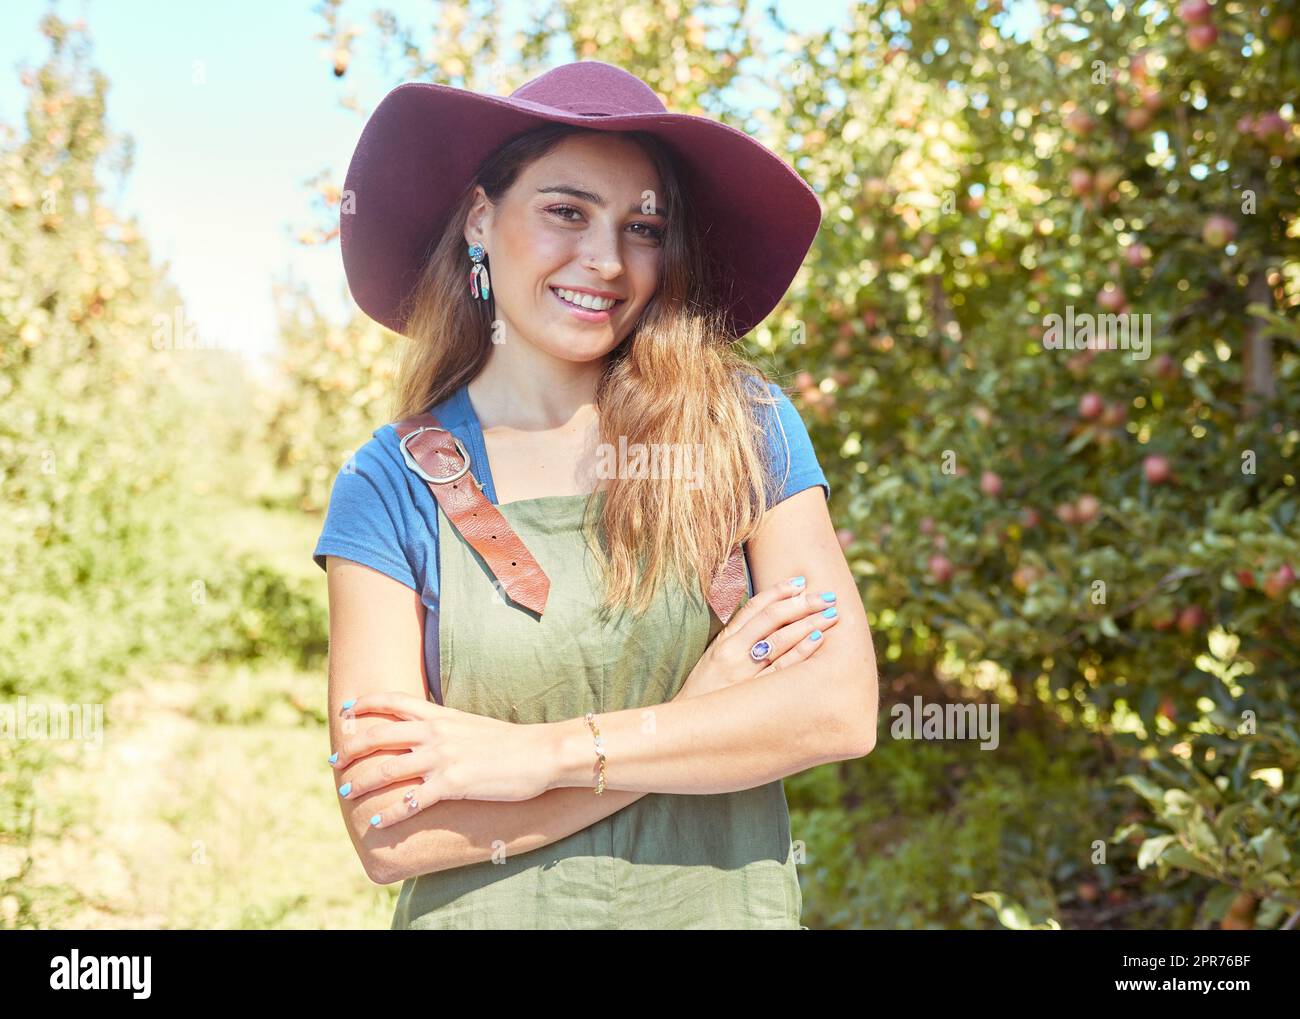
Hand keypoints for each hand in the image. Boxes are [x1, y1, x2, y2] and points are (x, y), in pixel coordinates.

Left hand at [329, 691, 552, 829]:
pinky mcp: (453, 783)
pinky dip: (391, 812)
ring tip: (346, 792)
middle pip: (379, 735)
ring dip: (362, 782)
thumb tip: (429, 736)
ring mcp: (443, 758)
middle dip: (352, 749)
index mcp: (441, 715)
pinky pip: (412, 800)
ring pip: (388, 769)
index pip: (394, 701)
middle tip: (335, 762)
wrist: (541, 752)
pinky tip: (378, 821)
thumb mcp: (473, 727)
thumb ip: (447, 729)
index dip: (365, 704)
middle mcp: (436, 733)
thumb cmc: (512, 743)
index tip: (345, 710)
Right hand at [676, 576, 838, 699]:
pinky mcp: (755, 696)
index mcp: (724, 641)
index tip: (800, 582)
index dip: (778, 591)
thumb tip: (768, 618)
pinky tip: (818, 639)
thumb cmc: (705, 694)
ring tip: (831, 613)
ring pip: (781, 641)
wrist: (689, 730)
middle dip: (802, 604)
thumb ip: (737, 639)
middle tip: (827, 596)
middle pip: (772, 619)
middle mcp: (733, 653)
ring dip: (809, 623)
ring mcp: (744, 674)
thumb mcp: (713, 660)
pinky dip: (801, 652)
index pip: (754, 607)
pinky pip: (783, 669)